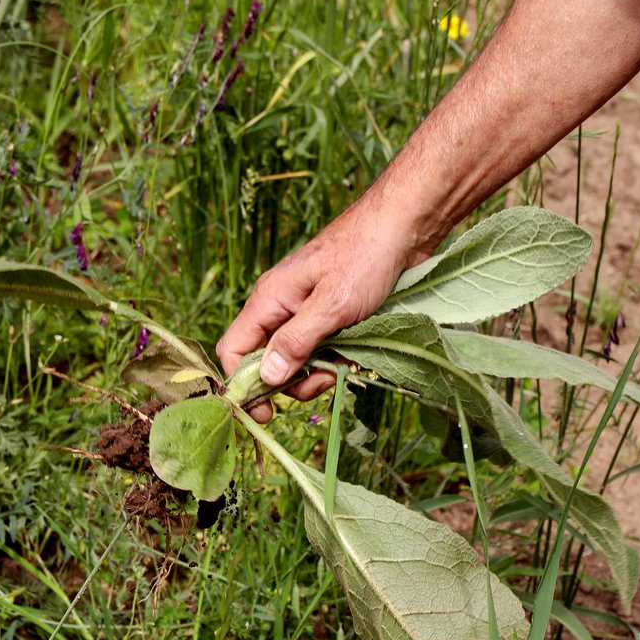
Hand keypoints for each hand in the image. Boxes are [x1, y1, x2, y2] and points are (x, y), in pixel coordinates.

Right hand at [217, 184, 423, 420]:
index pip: (234, 349)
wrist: (405, 227)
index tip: (266, 412)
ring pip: (298, 361)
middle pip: (267, 362)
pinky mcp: (331, 317)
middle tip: (328, 377)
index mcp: (270, 300)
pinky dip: (339, 358)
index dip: (242, 384)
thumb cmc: (366, 256)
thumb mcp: (331, 305)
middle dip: (294, 381)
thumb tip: (265, 378)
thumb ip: (295, 342)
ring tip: (349, 361)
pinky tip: (360, 351)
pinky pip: (323, 350)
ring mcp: (306, 312)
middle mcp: (282, 307)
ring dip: (321, 371)